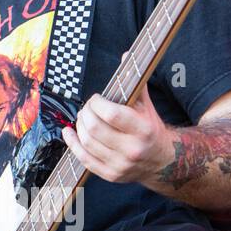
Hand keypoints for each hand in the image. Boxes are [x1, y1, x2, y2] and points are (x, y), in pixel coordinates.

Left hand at [61, 53, 167, 183]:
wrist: (162, 161)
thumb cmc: (150, 129)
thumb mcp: (147, 106)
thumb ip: (135, 83)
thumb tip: (127, 56)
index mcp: (143, 129)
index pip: (112, 115)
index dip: (97, 104)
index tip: (96, 99)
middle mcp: (132, 149)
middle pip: (96, 129)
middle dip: (85, 114)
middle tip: (87, 108)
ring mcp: (120, 165)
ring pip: (88, 143)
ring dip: (79, 126)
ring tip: (82, 118)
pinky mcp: (111, 175)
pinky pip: (84, 159)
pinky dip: (73, 144)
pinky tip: (69, 133)